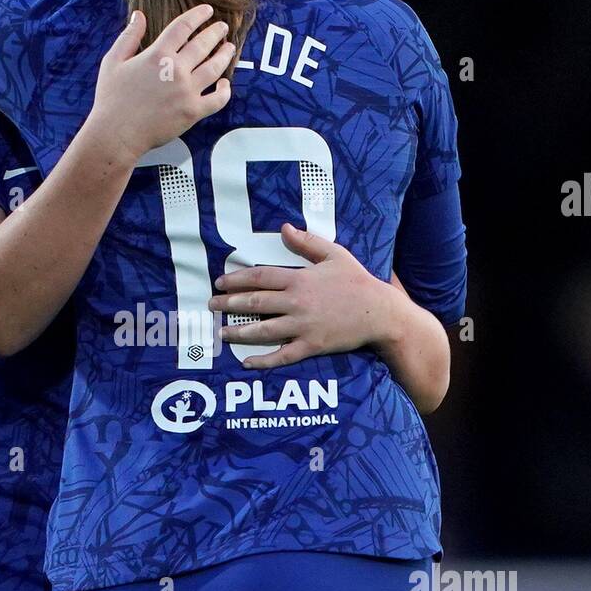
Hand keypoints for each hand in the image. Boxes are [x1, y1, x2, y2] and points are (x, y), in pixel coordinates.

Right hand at [85, 6, 233, 163]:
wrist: (117, 133)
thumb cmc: (111, 99)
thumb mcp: (113, 61)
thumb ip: (128, 36)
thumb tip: (138, 15)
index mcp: (158, 54)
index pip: (183, 26)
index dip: (198, 15)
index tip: (207, 11)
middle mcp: (176, 70)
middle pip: (204, 44)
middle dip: (216, 32)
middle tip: (222, 27)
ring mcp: (187, 91)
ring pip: (215, 68)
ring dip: (225, 55)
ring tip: (229, 48)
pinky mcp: (193, 112)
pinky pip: (218, 99)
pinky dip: (225, 90)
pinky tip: (224, 84)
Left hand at [208, 223, 398, 369]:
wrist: (379, 312)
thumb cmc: (357, 282)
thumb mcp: (334, 254)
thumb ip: (307, 242)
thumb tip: (285, 228)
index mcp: (299, 279)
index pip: (259, 277)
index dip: (236, 280)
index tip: (220, 282)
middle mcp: (297, 302)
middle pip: (255, 303)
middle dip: (229, 304)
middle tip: (211, 305)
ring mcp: (303, 326)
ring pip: (263, 330)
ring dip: (239, 332)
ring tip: (222, 332)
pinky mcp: (311, 345)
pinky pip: (282, 355)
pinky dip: (263, 360)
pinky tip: (246, 362)